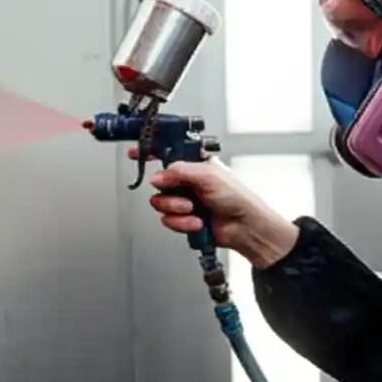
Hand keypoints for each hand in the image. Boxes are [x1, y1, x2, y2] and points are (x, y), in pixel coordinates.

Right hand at [130, 148, 298, 268]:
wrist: (245, 228)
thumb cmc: (238, 198)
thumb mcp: (208, 176)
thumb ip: (179, 172)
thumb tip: (157, 177)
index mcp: (194, 166)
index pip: (167, 154)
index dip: (150, 153)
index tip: (135, 153)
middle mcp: (187, 182)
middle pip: (159, 183)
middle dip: (170, 193)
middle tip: (184, 196)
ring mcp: (184, 201)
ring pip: (160, 204)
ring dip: (177, 210)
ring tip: (193, 210)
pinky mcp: (183, 219)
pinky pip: (167, 220)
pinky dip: (182, 223)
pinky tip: (197, 223)